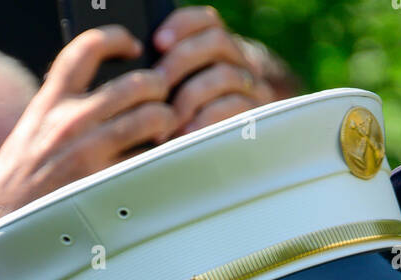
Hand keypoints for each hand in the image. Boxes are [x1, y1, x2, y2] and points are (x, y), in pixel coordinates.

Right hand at [0, 26, 178, 275]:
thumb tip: (116, 95)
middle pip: (136, 83)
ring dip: (168, 120)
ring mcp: (92, 153)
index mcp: (51, 101)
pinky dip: (165, 158)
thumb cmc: (23, 180)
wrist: (0, 223)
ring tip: (166, 129)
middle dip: (159, 87)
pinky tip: (164, 160)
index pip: (87, 49)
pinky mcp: (108, 183)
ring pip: (151, 118)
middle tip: (163, 98)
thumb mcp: (36, 130)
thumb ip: (69, 109)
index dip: (117, 39)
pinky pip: (152, 161)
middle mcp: (71, 121)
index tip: (134, 45)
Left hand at [151, 6, 274, 134]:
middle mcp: (242, 61)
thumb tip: (142, 69)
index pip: (208, 20)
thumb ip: (173, 72)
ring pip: (225, 75)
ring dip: (190, 97)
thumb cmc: (198, 114)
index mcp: (222, 48)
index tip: (158, 43)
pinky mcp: (258, 113)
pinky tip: (187, 134)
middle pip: (217, 42)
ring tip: (168, 119)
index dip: (182, 25)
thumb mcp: (188, 87)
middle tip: (156, 88)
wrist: (247, 137)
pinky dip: (207, 119)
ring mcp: (253, 87)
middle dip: (181, 62)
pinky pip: (236, 108)